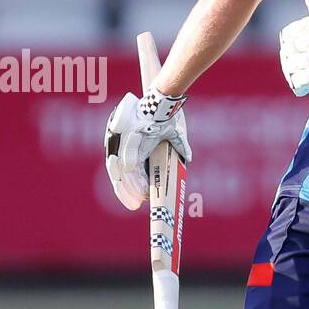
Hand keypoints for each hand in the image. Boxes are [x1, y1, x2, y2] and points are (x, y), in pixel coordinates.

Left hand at [104, 87, 190, 210]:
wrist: (161, 104)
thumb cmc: (165, 117)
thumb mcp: (174, 136)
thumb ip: (180, 147)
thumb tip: (187, 158)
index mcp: (135, 148)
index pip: (129, 172)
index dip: (133, 186)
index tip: (142, 198)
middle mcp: (125, 148)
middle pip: (121, 175)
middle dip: (127, 192)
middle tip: (135, 205)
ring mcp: (123, 145)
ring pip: (122, 173)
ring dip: (131, 188)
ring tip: (139, 200)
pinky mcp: (123, 142)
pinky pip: (125, 165)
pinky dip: (132, 179)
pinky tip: (140, 189)